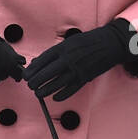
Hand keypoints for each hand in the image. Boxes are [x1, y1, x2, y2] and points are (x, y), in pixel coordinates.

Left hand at [22, 20, 137, 100]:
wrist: (111, 43)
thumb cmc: (89, 41)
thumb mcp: (70, 41)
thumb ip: (56, 51)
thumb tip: (39, 61)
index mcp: (64, 48)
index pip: (43, 60)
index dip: (33, 69)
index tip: (26, 74)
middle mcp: (69, 59)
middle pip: (47, 73)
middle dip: (36, 81)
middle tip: (30, 85)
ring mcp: (77, 69)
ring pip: (57, 83)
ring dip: (45, 90)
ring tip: (38, 93)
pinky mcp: (85, 77)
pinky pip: (71, 89)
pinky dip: (62, 95)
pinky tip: (55, 97)